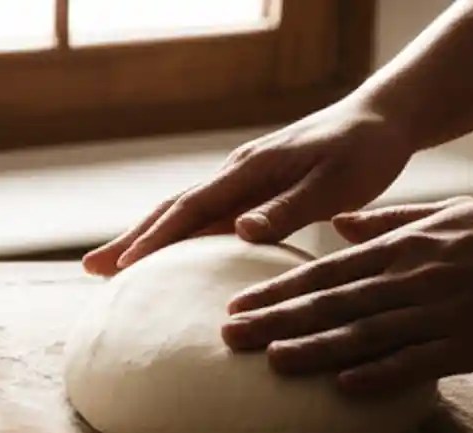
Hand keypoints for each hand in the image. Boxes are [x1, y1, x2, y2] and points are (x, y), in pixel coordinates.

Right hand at [80, 99, 414, 275]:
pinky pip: (204, 218)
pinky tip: (166, 260)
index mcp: (250, 171)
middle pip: (172, 210)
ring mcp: (240, 183)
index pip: (191, 208)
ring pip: (182, 213)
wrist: (381, 121)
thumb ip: (289, 208)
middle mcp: (236, 175)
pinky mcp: (251, 192)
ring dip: (145, 240)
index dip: (157, 240)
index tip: (126, 269)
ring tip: (111, 268)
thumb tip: (240, 231)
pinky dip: (176, 238)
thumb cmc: (365, 151)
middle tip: (91, 271)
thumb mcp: (336, 181)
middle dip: (131, 241)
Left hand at [220, 197, 472, 395]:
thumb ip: (390, 220)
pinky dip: (378, 374)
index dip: (277, 288)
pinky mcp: (468, 347)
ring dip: (313, 349)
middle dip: (276, 320)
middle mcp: (413, 279)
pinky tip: (341, 385)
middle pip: (332, 303)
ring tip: (269, 361)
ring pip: (364, 334)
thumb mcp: (450, 211)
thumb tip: (339, 220)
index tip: (236, 302)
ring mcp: (439, 314)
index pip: (326, 269)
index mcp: (406, 247)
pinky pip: (414, 364)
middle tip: (228, 336)